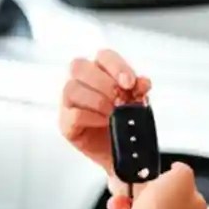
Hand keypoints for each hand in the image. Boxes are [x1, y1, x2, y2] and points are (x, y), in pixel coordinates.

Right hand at [58, 48, 151, 181]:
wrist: (122, 152)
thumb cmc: (125, 121)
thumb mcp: (137, 103)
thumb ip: (139, 90)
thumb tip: (143, 82)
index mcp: (99, 71)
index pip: (103, 56)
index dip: (117, 66)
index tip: (130, 82)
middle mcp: (81, 82)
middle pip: (80, 66)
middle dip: (103, 82)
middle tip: (120, 98)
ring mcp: (69, 102)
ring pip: (72, 88)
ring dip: (98, 100)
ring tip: (114, 112)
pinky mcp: (66, 123)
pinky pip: (73, 114)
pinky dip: (92, 117)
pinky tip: (106, 121)